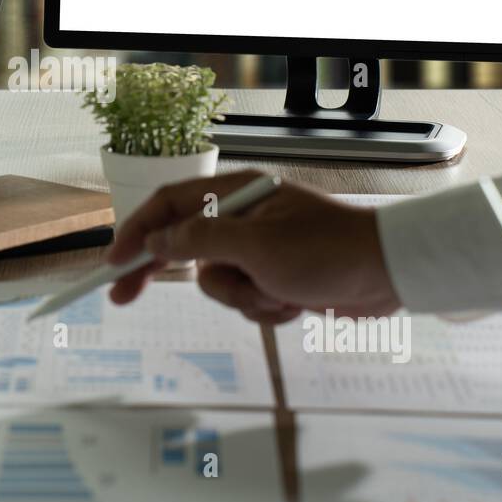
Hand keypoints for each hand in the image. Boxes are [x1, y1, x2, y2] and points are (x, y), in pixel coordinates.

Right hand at [107, 170, 399, 322]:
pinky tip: (295, 303)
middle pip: (183, 244)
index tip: (112, 262)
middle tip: (123, 299)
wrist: (389, 274)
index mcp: (236, 193)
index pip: (169, 204)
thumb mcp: (255, 246)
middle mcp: (243, 216)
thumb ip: (200, 241)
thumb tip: (159, 241)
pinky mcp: (277, 276)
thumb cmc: (328, 250)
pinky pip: (247, 299)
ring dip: (243, 297)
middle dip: (163, 273)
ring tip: (277, 292)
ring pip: (217, 282)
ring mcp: (259, 249)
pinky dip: (266, 308)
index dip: (135, 231)